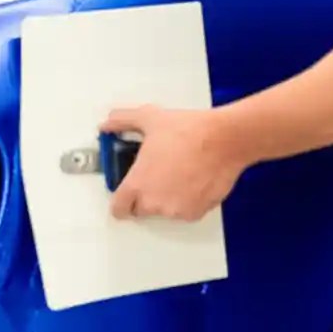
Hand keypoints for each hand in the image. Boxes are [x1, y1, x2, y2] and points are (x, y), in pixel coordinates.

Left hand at [100, 105, 249, 221]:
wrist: (224, 139)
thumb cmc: (189, 131)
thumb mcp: (149, 119)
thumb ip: (122, 122)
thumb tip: (108, 124)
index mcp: (137, 184)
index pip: (118, 209)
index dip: (120, 202)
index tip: (125, 195)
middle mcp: (154, 203)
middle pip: (140, 210)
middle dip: (145, 196)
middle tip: (156, 175)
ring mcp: (175, 210)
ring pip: (164, 211)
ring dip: (167, 199)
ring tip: (178, 173)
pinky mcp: (196, 213)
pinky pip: (184, 212)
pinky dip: (186, 201)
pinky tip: (192, 180)